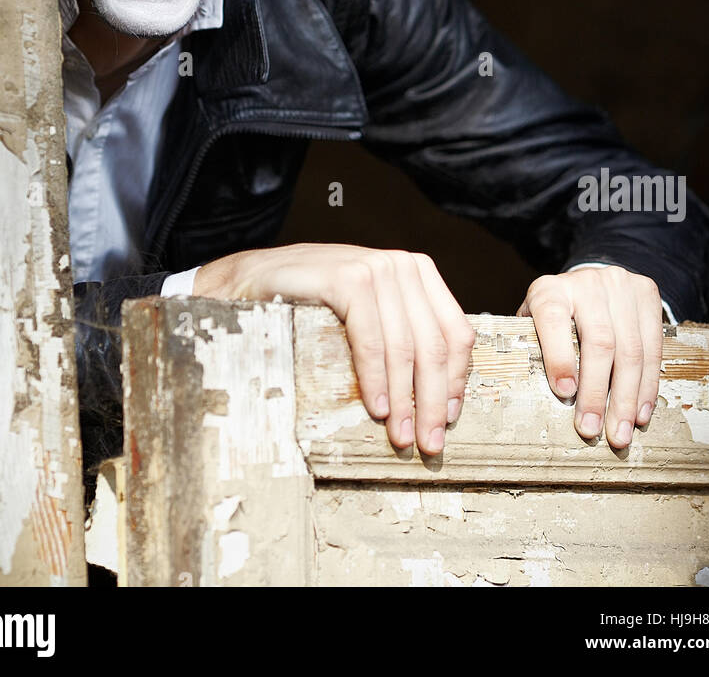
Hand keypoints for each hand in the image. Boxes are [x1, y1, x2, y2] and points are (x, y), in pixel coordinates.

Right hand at [195, 242, 474, 455]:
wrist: (251, 281)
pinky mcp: (346, 279)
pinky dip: (376, 379)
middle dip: (435, 401)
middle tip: (430, 443)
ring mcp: (374, 268)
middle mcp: (401, 265)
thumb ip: (403, 334)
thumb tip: (443, 395)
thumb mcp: (369, 314)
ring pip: (405, 348)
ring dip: (406, 400)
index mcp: (416, 272)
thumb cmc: (311, 304)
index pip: (456, 332)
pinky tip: (376, 408)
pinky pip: (371, 340)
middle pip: (435, 344)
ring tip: (403, 436)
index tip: (451, 419)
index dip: (458, 380)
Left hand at [516, 265, 662, 448]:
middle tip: (592, 430)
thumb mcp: (536, 323)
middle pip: (599, 340)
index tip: (564, 394)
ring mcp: (620, 286)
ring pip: (631, 348)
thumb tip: (535, 395)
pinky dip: (647, 386)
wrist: (591, 282)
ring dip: (627, 397)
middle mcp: (587, 283)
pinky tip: (640, 412)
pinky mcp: (647, 294)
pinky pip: (653, 347)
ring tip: (620, 431)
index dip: (559, 357)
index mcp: (550, 290)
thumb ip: (535, 349)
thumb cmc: (558, 315)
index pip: (553, 319)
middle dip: (597, 392)